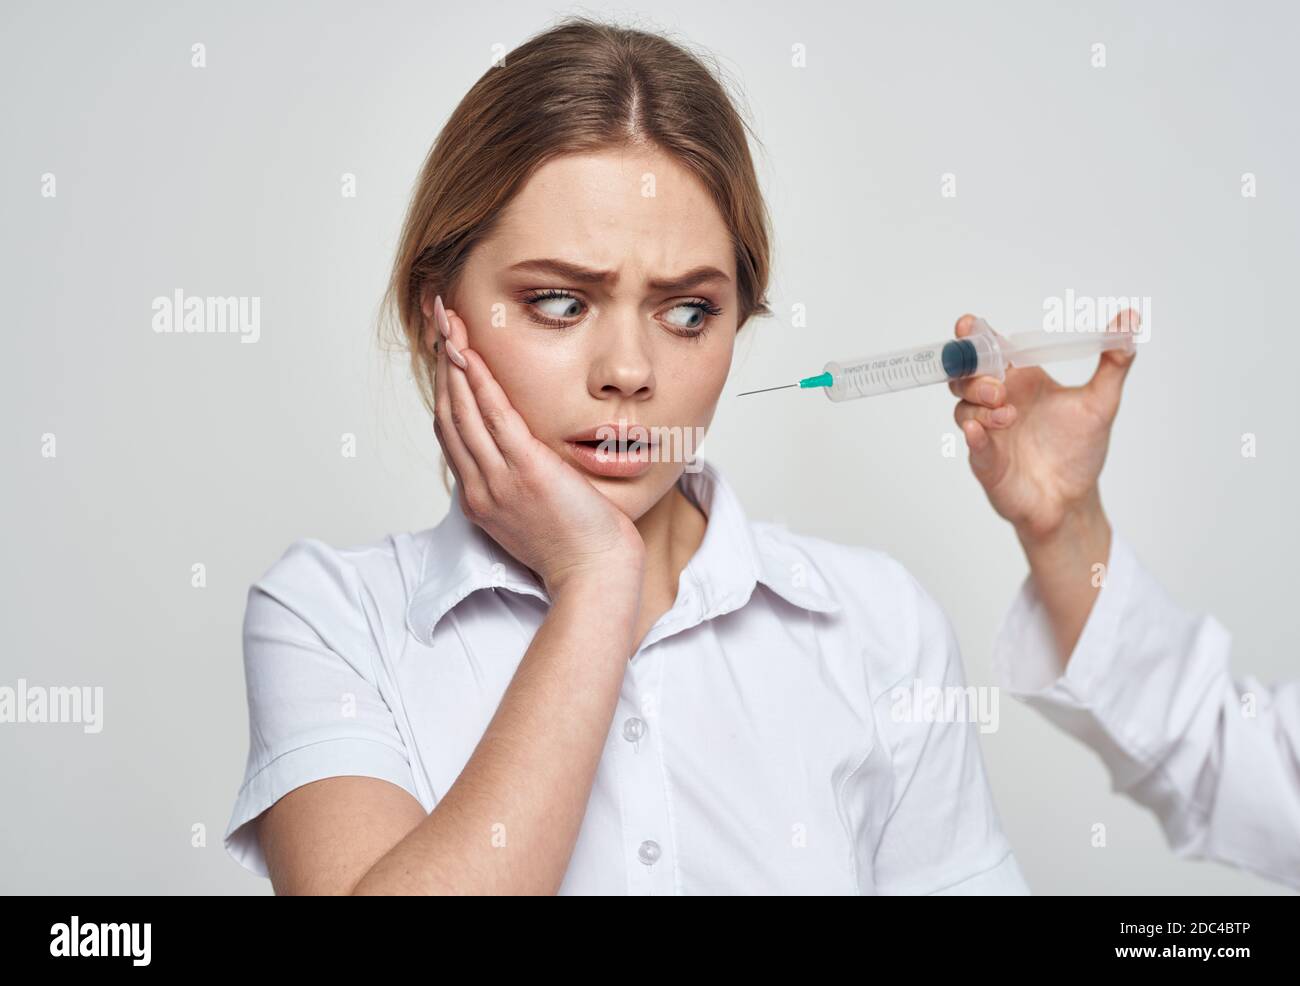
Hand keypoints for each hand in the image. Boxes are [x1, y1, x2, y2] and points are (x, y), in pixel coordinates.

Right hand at [428, 294, 645, 598]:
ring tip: (447, 321)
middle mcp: (481, 488)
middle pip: (448, 414)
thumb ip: (523, 483)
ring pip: (462, 410)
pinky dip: (478, 382)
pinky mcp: (525, 471)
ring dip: (452, 361)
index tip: (444, 354)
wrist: (595, 577)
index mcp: (482, 499)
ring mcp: (499, 480)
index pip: (452, 434)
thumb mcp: (538, 514)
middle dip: (441, 364)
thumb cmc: (578, 549)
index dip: (444, 390)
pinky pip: (494, 417)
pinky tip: (469, 353)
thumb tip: (526, 456)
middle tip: (438, 321)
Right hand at [949, 309, 1139, 545]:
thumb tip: (1131, 318)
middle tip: (1000, 387)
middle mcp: (999, 403)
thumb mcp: (1101, 402)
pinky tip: (978, 430)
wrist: (1073, 498)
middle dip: (974, 373)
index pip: (991, 350)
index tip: (970, 324)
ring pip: (964, 408)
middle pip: (966, 376)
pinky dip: (973, 434)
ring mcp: (988, 432)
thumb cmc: (1078, 450)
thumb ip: (1113, 362)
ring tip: (1008, 414)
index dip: (975, 336)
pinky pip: (971, 444)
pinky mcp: (986, 461)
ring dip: (980, 405)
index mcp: (1021, 381)